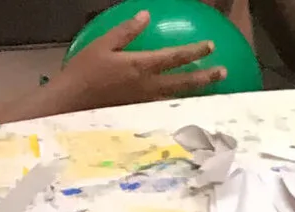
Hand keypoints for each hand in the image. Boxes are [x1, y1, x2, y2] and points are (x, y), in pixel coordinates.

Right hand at [31, 12, 226, 115]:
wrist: (71, 104)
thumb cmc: (83, 72)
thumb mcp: (102, 45)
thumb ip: (126, 31)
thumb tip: (145, 15)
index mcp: (140, 66)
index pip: (174, 58)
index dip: (194, 51)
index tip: (210, 46)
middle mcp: (148, 87)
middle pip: (184, 82)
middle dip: (206, 76)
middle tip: (223, 72)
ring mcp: (146, 103)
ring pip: (178, 97)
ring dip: (197, 92)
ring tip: (212, 89)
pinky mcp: (141, 114)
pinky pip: (166, 107)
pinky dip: (180, 103)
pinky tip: (187, 102)